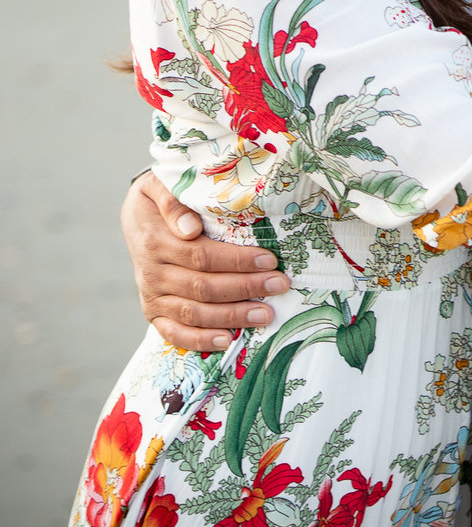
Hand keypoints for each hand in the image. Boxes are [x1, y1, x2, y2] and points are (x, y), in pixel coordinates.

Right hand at [120, 172, 286, 350]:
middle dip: (245, 288)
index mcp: (155, 241)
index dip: (237, 261)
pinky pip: (174, 333)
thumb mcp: (160, 185)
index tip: (271, 260)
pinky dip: (199, 340)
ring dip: (231, 317)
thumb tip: (189, 229)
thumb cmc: (159, 197)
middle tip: (280, 285)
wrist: (136, 217)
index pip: (202, 256)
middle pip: (202, 287)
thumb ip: (173, 202)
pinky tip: (226, 341)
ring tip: (265, 314)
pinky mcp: (153, 312)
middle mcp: (151, 272)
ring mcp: (151, 295)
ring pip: (193, 313)